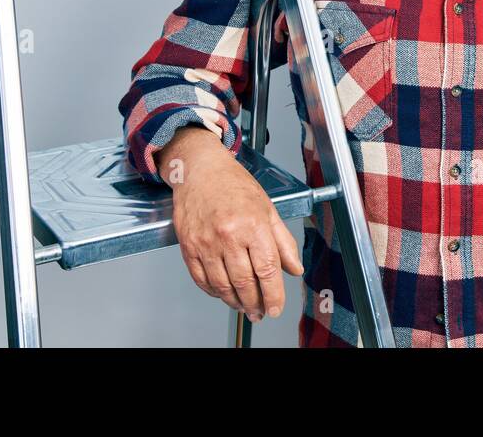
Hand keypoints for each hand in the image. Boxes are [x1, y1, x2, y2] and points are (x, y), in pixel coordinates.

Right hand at [158, 126, 303, 321]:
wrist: (200, 170)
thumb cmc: (234, 185)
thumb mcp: (268, 208)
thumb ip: (283, 241)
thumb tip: (295, 269)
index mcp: (253, 225)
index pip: (267, 270)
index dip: (274, 294)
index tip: (276, 308)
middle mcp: (229, 236)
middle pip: (245, 282)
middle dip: (255, 303)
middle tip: (261, 312)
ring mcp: (206, 243)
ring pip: (222, 286)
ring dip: (235, 302)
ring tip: (244, 307)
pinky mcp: (188, 247)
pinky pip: (201, 279)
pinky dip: (214, 292)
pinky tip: (223, 293)